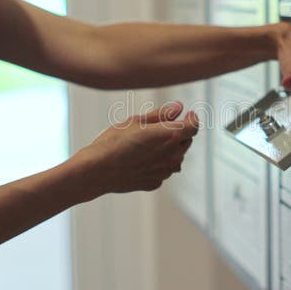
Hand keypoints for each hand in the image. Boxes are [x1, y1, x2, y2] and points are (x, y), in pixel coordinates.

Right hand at [72, 102, 198, 198]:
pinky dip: (158, 163)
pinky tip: (140, 159)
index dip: (192, 118)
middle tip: (161, 127)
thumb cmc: (113, 141)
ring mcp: (166, 172)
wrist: (96, 170)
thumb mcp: (136, 121)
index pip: (194, 126)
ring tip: (147, 144)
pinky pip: (163, 170)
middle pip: (186, 141)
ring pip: (176, 157)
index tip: (188, 114)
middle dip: (179, 133)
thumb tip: (179, 107)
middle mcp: (173, 156)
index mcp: (171, 136)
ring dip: (169, 149)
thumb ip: (161, 114)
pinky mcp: (156, 182)